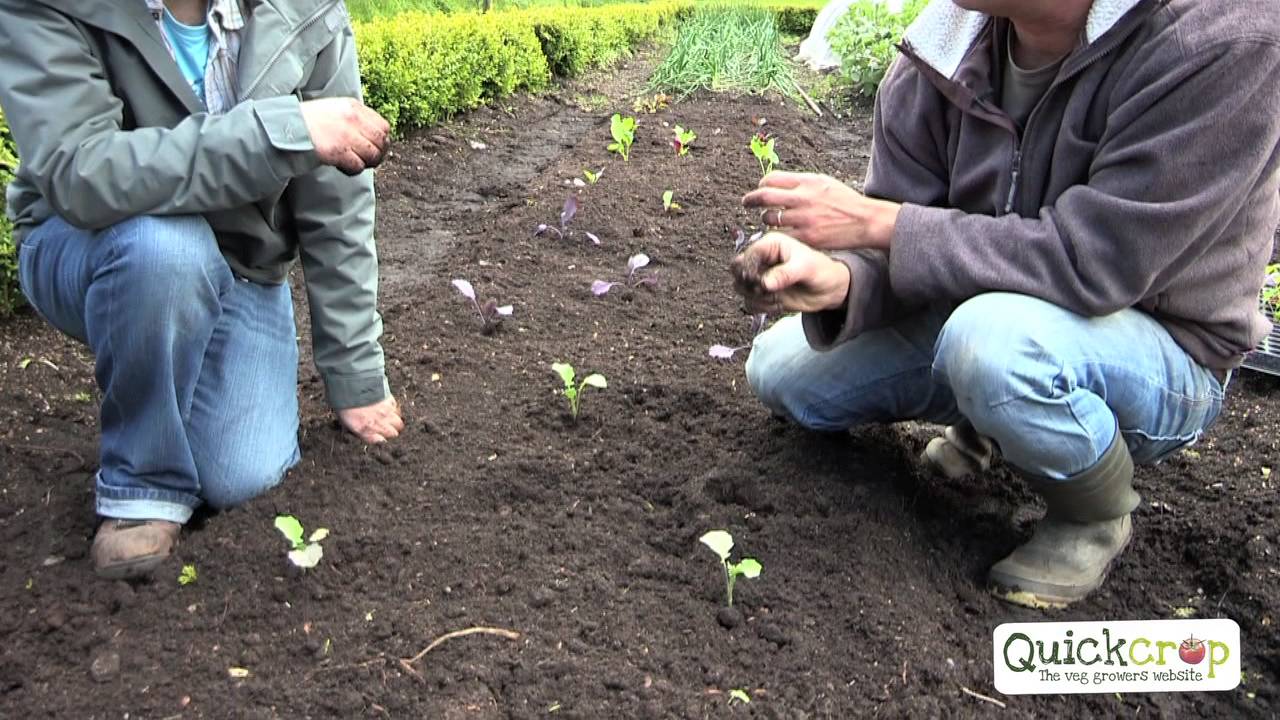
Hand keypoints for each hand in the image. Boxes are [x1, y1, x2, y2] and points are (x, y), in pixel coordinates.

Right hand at [300, 97, 391, 175]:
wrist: (285, 127)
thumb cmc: (308, 122)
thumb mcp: (334, 109)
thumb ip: (354, 119)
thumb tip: (374, 137)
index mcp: (353, 106)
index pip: (383, 126)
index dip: (381, 141)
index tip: (373, 148)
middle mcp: (352, 118)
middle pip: (381, 142)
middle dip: (377, 154)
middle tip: (367, 161)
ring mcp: (346, 135)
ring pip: (372, 155)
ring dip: (365, 163)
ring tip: (352, 163)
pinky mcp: (338, 151)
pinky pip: (358, 166)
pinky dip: (353, 170)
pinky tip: (342, 167)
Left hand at [337, 396, 403, 443]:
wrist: (352, 385)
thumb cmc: (344, 402)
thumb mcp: (345, 420)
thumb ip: (356, 428)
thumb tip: (360, 430)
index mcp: (365, 430)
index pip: (380, 442)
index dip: (380, 440)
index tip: (379, 438)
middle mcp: (378, 424)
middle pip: (393, 434)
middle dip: (390, 433)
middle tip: (387, 430)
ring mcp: (386, 413)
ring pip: (398, 424)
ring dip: (395, 423)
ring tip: (391, 421)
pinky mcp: (391, 402)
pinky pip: (397, 410)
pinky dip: (395, 411)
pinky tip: (390, 409)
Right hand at [730, 232, 850, 313]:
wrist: (829, 289)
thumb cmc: (821, 270)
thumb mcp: (806, 268)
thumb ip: (784, 274)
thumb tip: (764, 283)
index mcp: (770, 245)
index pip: (747, 254)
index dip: (749, 269)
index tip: (760, 282)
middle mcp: (761, 260)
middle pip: (736, 270)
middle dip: (748, 283)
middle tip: (764, 290)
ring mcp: (760, 277)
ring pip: (740, 288)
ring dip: (756, 297)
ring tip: (776, 298)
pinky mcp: (762, 293)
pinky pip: (749, 303)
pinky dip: (760, 307)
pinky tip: (777, 304)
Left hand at [742, 171, 899, 250]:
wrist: (865, 220)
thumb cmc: (845, 201)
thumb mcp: (824, 182)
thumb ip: (801, 183)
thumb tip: (777, 183)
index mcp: (807, 181)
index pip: (772, 179)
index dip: (761, 185)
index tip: (759, 190)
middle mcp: (803, 198)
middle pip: (764, 197)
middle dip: (750, 200)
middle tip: (746, 203)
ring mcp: (803, 219)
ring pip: (769, 219)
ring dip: (765, 220)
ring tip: (769, 221)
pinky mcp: (807, 237)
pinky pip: (781, 236)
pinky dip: (777, 235)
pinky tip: (779, 235)